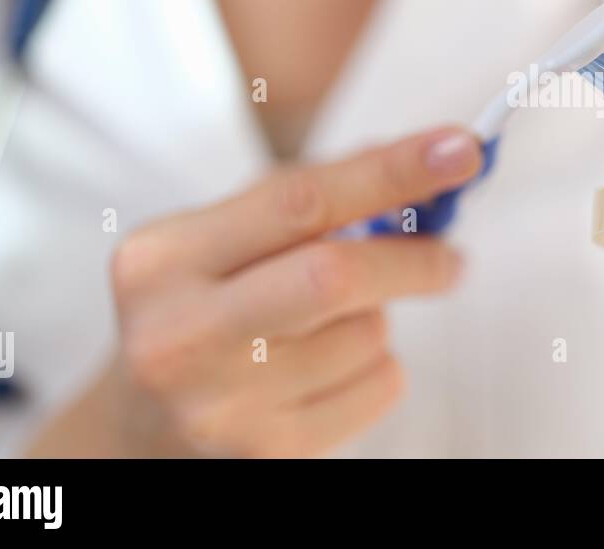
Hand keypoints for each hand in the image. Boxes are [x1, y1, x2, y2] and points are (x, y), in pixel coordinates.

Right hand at [57, 127, 480, 456]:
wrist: (143, 430)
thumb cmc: (205, 310)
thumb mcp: (227, 240)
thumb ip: (317, 195)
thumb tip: (429, 165)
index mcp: (164, 258)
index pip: (300, 200)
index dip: (391, 172)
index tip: (460, 148)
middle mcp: (179, 333)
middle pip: (334, 276)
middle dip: (411, 260)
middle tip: (452, 256)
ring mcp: (218, 405)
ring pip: (366, 335)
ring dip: (381, 318)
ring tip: (338, 324)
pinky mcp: (263, 455)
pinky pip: (376, 389)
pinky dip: (381, 368)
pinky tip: (333, 370)